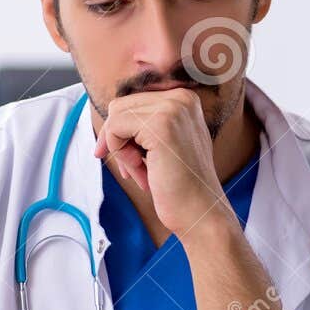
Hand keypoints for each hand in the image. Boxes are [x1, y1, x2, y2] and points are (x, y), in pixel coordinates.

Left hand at [94, 87, 232, 239]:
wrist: (199, 212)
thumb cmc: (179, 184)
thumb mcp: (165, 144)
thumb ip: (145, 125)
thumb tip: (110, 119)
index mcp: (184, 99)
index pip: (132, 103)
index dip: (121, 133)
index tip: (128, 160)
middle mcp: (181, 97)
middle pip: (120, 107)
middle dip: (118, 141)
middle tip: (133, 170)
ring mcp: (172, 108)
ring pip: (116, 118)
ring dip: (120, 150)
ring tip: (140, 173)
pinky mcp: (160, 124)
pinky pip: (115, 129)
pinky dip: (120, 155)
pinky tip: (142, 173)